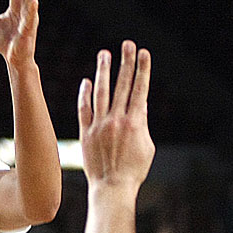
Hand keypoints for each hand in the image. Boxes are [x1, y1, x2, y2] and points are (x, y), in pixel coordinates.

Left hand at [78, 41, 154, 190]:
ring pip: (101, 92)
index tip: (144, 53)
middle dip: (126, 63)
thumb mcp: (147, 146)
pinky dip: (85, 94)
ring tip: (105, 53)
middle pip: (122, 85)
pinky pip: (84, 108)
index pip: (140, 89)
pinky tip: (87, 81)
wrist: (112, 188)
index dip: (142, 69)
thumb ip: (143, 124)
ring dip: (104, 71)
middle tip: (127, 44)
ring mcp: (99, 125)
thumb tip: (141, 105)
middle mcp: (117, 120)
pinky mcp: (86, 132)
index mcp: (135, 122)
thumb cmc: (134, 170)